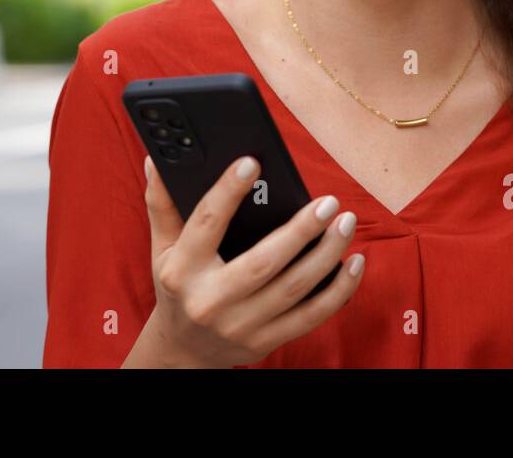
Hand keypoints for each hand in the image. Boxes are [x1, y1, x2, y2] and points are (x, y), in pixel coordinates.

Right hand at [127, 154, 363, 367]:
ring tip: (346, 222)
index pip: (206, 224)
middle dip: (301, 230)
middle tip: (328, 202)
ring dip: (327, 254)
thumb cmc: (177, 289)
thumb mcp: (162, 249)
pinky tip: (354, 263)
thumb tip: (157, 160)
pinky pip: (311, 316)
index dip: (228, 191)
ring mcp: (241, 326)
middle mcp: (211, 301)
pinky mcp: (266, 341)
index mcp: (182, 271)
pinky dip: (339, 290)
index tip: (252, 162)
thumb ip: (162, 205)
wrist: (183, 352)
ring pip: (294, 288)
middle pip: (263, 262)